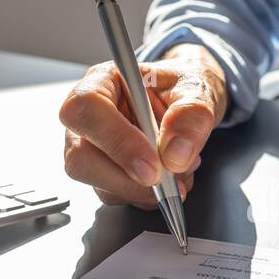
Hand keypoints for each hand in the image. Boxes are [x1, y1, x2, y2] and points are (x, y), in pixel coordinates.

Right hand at [59, 43, 227, 208]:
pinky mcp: (105, 174)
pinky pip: (116, 196)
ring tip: (178, 173)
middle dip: (128, 179)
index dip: (116, 140)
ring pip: (98, 184)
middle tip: (167, 180)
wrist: (188, 105)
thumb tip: (175, 154)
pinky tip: (168, 179)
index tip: (152, 163)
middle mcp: (90, 117)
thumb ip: (191, 116)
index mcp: (103, 82)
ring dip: (143, 190)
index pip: (85, 109)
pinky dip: (147, 196)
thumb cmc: (182, 88)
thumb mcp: (197, 90)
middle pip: (81, 157)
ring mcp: (93, 148)